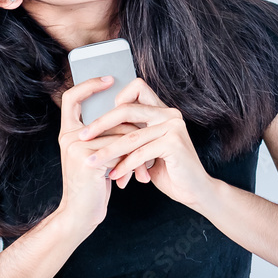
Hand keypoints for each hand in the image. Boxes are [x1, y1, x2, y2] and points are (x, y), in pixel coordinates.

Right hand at [55, 76, 142, 231]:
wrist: (81, 215)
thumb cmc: (92, 185)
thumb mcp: (95, 155)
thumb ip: (103, 135)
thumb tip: (129, 112)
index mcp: (68, 133)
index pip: (72, 97)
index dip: (89, 85)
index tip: (110, 78)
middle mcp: (69, 137)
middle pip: (109, 119)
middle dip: (132, 132)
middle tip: (149, 137)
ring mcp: (76, 148)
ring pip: (119, 135)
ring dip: (137, 151)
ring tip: (145, 167)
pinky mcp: (88, 161)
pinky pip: (121, 151)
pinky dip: (133, 163)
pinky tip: (138, 177)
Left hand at [76, 77, 215, 208]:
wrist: (195, 190)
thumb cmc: (168, 169)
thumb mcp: (147, 147)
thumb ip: (134, 132)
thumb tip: (99, 125)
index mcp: (163, 110)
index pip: (137, 88)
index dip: (116, 96)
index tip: (98, 116)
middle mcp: (170, 113)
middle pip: (127, 109)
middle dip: (101, 124)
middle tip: (82, 137)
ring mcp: (173, 127)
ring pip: (130, 136)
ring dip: (107, 151)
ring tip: (91, 162)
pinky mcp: (174, 143)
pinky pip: (140, 154)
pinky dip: (124, 166)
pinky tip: (114, 176)